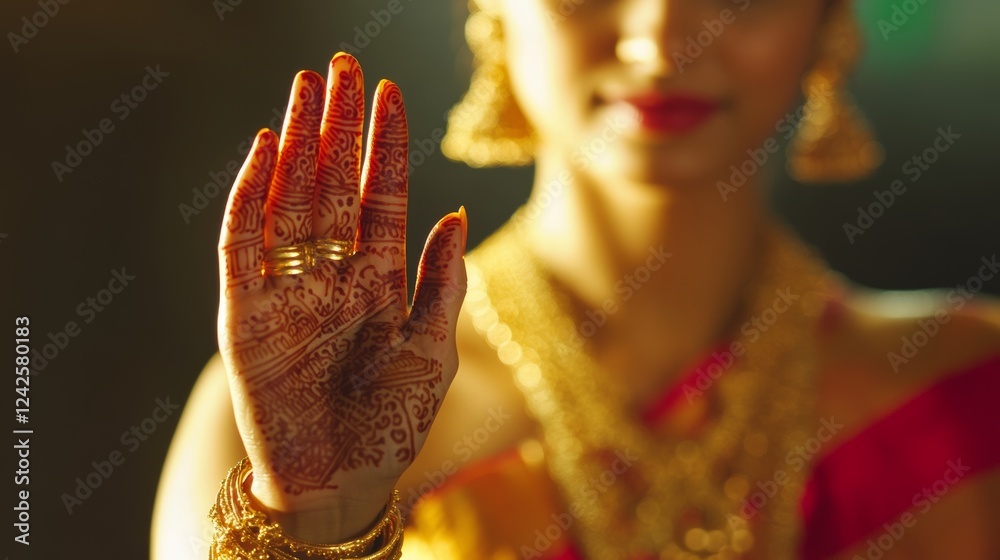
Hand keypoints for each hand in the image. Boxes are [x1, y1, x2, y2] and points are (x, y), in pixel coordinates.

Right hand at [216, 52, 466, 536]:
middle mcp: (331, 274)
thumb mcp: (432, 353)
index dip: (384, 145)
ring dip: (294, 144)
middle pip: (332, 184)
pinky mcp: (243, 313)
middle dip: (337, 126)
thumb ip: (443, 285)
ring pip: (288, 199)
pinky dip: (248, 197)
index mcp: (378, 279)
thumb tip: (458, 214)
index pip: (380, 195)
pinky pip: (242, 244)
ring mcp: (286, 289)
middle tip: (340, 66)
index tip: (390, 92)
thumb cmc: (391, 426)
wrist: (339, 484)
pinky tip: (262, 150)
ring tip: (303, 90)